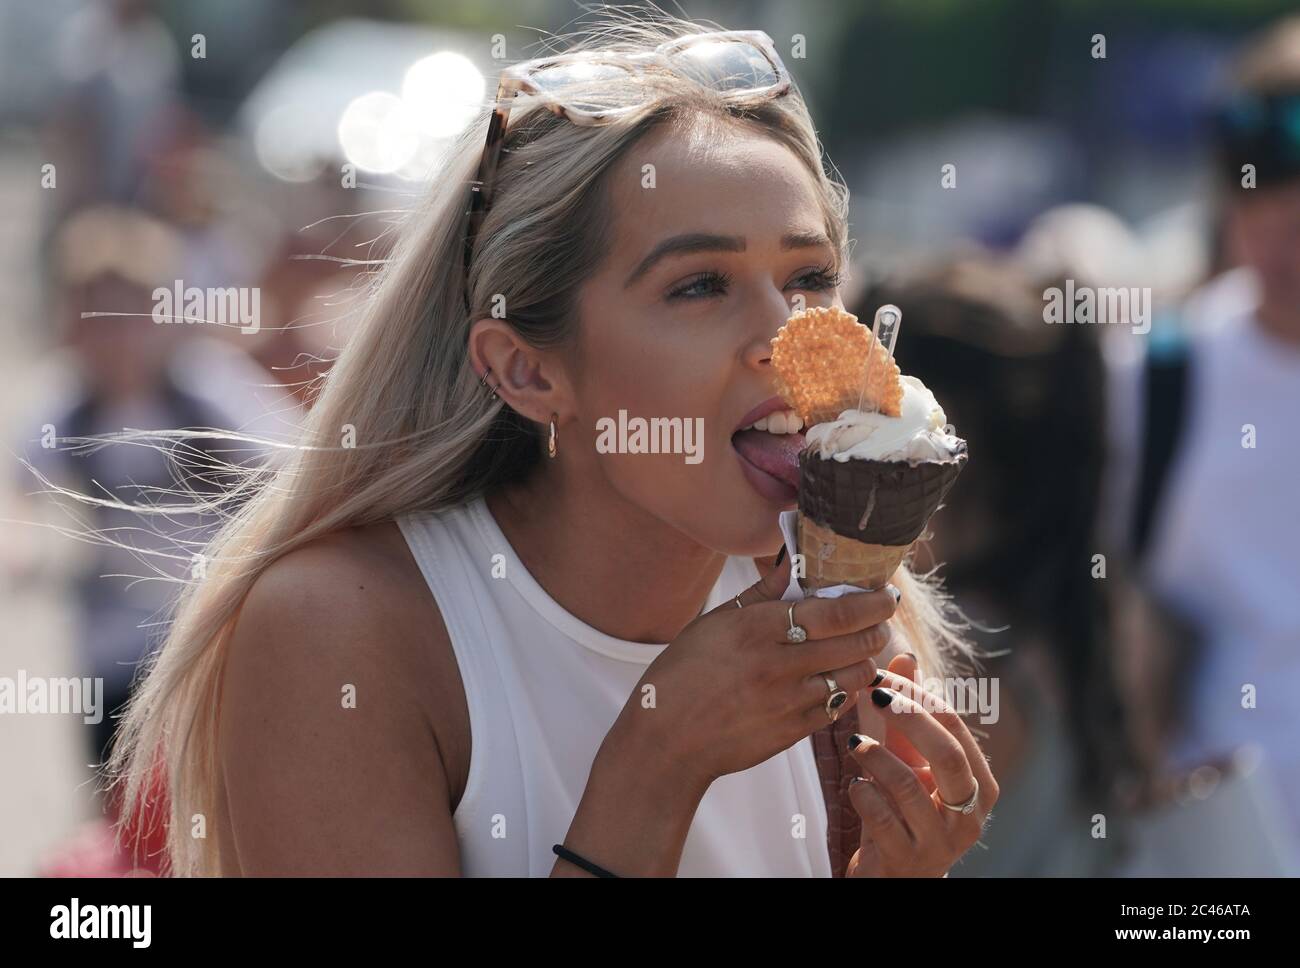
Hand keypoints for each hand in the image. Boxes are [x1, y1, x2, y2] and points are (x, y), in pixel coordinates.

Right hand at [606, 552, 896, 790]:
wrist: (667, 741)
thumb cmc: (682, 676)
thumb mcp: (714, 624)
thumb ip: (759, 594)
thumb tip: (790, 563)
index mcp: (757, 629)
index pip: (834, 612)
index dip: (870, 602)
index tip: (885, 594)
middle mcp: (778, 664)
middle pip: (854, 641)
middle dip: (877, 627)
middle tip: (881, 618)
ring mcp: (789, 701)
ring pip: (854, 676)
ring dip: (865, 659)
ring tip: (861, 648)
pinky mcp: (793, 732)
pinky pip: (837, 707)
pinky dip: (845, 690)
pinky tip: (838, 680)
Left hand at [844, 653, 999, 876]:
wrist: (894, 873)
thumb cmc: (903, 807)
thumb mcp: (906, 755)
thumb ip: (906, 710)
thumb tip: (904, 654)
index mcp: (978, 781)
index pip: (954, 724)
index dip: (916, 695)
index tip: (880, 676)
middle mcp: (968, 813)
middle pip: (945, 752)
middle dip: (907, 717)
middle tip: (874, 695)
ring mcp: (939, 841)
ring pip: (908, 786)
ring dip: (875, 757)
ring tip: (854, 744)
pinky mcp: (906, 860)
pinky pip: (880, 817)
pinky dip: (862, 792)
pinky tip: (855, 785)